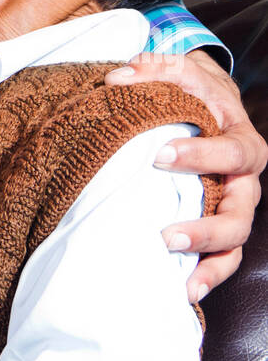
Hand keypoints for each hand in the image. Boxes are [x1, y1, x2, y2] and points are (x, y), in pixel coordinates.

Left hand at [106, 49, 266, 300]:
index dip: (201, 156)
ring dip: (207, 261)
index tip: (160, 156)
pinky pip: (223, 258)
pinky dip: (208, 275)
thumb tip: (116, 80)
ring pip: (235, 243)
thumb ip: (152, 68)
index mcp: (242, 140)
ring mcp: (235, 207)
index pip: (233, 152)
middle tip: (165, 234)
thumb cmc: (193, 91)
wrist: (210, 104)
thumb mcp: (178, 70)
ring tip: (180, 279)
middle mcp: (245, 181)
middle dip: (205, 227)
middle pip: (240, 212)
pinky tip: (184, 292)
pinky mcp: (221, 226)